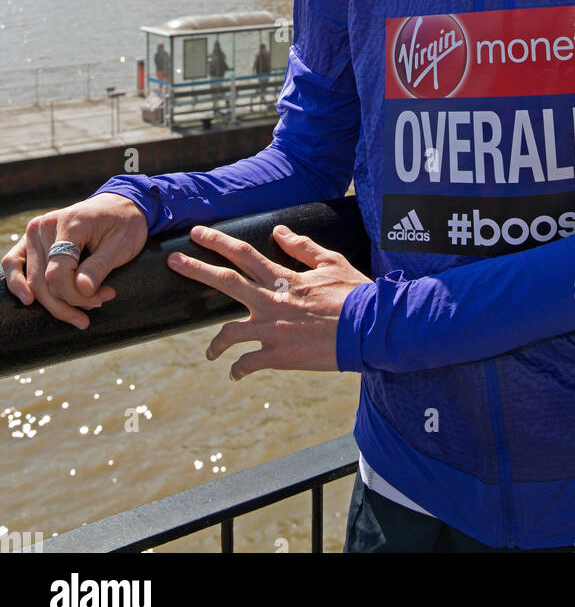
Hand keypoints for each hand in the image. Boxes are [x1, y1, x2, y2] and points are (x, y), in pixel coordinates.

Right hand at [1, 194, 148, 328]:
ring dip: (54, 302)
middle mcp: (45, 226)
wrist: (120, 205)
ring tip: (79, 312)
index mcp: (69, 223)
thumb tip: (82, 290)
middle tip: (98, 303)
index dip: (75, 295)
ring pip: (33, 280)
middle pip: (43, 281)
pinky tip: (27, 300)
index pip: (58, 273)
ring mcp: (35, 231)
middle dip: (68, 302)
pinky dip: (17, 283)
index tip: (101, 298)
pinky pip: (14, 262)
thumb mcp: (122, 245)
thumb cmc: (124, 224)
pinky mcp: (31, 238)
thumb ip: (99, 267)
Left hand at [167, 223, 373, 375]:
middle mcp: (270, 301)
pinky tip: (236, 374)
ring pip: (228, 333)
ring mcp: (271, 330)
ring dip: (214, 344)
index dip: (218, 241)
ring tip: (208, 353)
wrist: (368, 330)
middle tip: (173, 261)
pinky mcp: (278, 356)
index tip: (198, 233)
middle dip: (195, 269)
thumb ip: (302, 248)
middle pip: (225, 282)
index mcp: (283, 278)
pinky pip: (247, 364)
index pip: (244, 254)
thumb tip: (279, 232)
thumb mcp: (331, 262)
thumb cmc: (354, 294)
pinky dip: (239, 370)